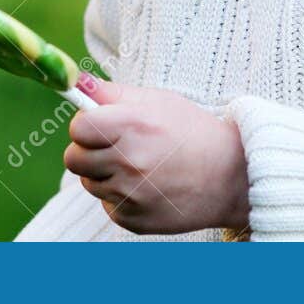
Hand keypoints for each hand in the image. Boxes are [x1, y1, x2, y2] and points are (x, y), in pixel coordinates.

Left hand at [63, 73, 249, 233]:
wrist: (230, 176)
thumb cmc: (192, 131)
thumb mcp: (158, 101)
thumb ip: (112, 94)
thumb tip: (78, 84)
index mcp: (131, 126)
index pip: (78, 128)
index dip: (85, 125)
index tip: (97, 125)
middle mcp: (128, 162)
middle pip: (74, 159)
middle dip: (88, 150)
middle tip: (113, 145)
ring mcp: (130, 195)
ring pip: (89, 183)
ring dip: (104, 173)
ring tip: (138, 164)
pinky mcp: (132, 220)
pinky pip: (107, 204)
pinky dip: (120, 195)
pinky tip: (147, 185)